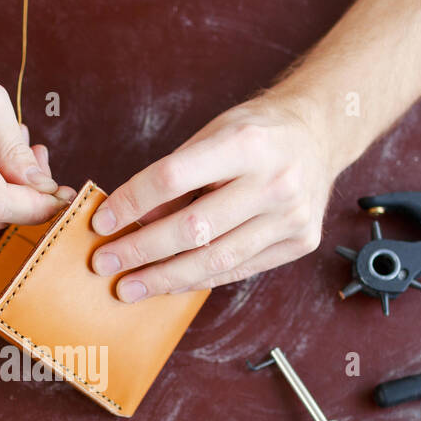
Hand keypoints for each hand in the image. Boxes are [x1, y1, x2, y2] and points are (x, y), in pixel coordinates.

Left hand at [89, 94, 335, 300]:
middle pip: (193, 228)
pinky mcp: (300, 242)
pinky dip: (198, 279)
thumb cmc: (256, 133)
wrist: (319, 134)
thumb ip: (175, 177)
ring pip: (215, 260)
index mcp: (246, 143)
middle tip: (105, 264)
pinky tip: (169, 284)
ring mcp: (291, 216)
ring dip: (164, 278)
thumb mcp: (213, 134)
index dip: (131, 203)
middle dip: (141, 250)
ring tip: (129, 287)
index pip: (173, 177)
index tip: (101, 223)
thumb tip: (130, 222)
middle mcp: (274, 181)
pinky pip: (237, 270)